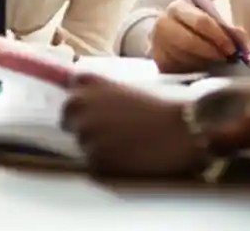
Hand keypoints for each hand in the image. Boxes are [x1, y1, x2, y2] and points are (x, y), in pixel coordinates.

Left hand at [61, 74, 204, 177]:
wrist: (182, 131)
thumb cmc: (161, 109)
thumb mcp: (128, 89)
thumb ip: (102, 91)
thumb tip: (83, 98)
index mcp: (90, 85)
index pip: (70, 91)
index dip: (80, 101)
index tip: (87, 108)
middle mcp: (81, 107)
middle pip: (67, 118)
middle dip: (81, 125)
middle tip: (108, 132)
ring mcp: (86, 134)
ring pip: (81, 143)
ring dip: (96, 145)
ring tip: (125, 144)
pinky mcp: (95, 159)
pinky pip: (93, 164)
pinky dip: (106, 164)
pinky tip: (128, 158)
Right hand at [150, 0, 249, 72]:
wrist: (171, 36)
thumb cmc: (197, 29)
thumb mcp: (213, 23)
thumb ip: (230, 32)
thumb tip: (245, 47)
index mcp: (177, 8)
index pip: (201, 22)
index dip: (219, 37)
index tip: (233, 49)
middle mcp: (162, 25)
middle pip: (190, 42)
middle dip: (212, 53)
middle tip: (227, 60)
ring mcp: (157, 46)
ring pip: (185, 59)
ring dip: (205, 65)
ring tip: (219, 67)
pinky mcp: (159, 65)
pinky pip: (180, 72)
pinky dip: (196, 74)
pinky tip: (206, 73)